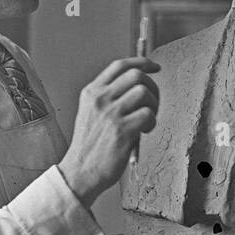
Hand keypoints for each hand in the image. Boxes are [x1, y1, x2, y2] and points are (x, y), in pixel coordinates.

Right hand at [58, 57, 159, 207]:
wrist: (80, 172)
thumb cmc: (90, 146)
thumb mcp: (90, 113)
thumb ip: (109, 97)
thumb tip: (139, 84)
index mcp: (91, 92)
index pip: (120, 65)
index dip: (142, 62)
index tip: (155, 67)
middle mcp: (100, 99)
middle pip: (136, 75)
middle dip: (152, 86)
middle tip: (152, 103)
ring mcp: (111, 114)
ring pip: (144, 92)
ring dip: (153, 106)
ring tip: (146, 120)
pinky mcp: (122, 131)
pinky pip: (148, 114)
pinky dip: (152, 122)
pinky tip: (144, 131)